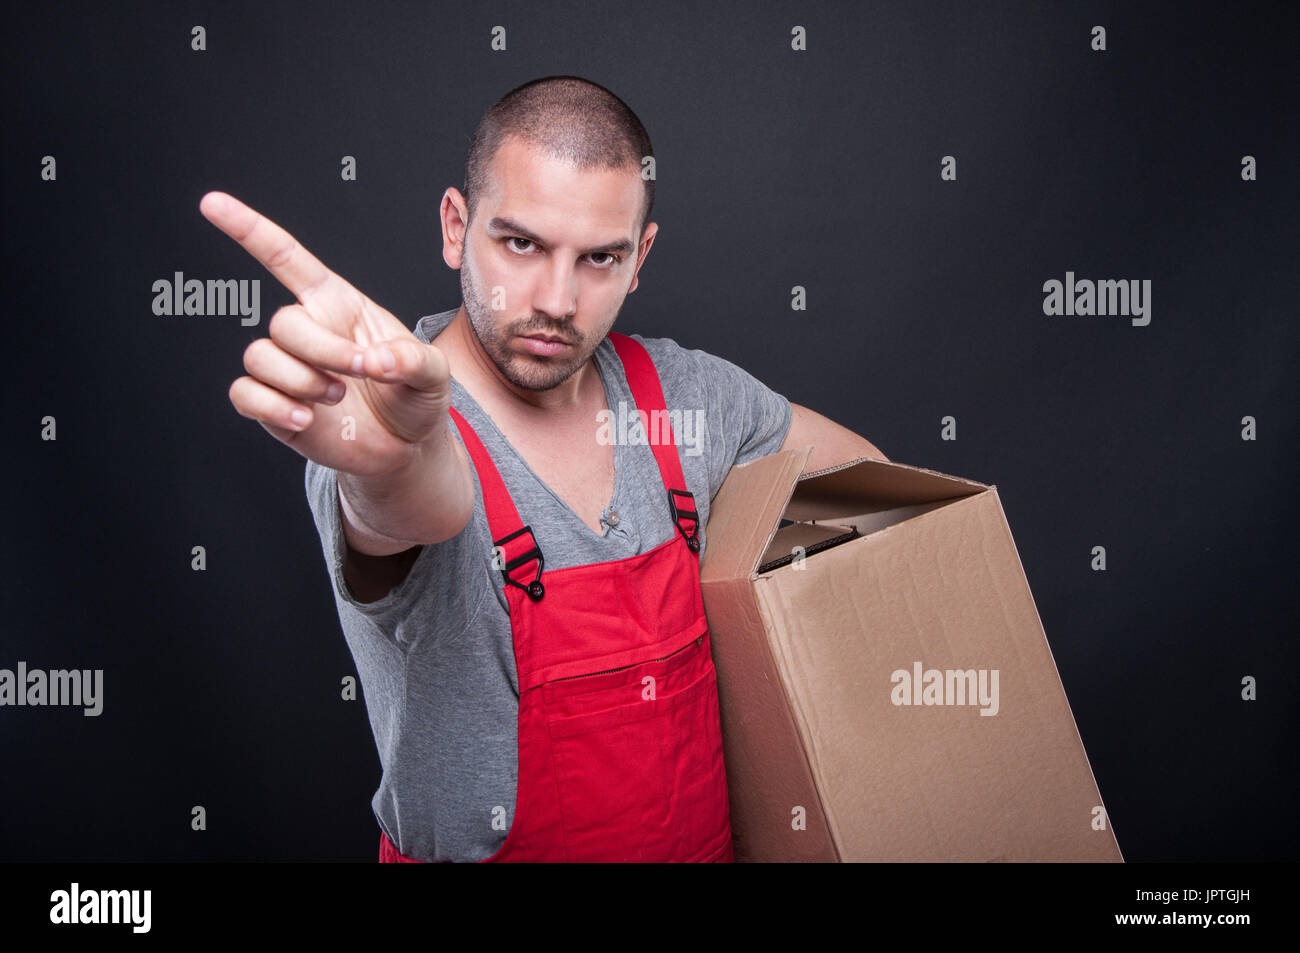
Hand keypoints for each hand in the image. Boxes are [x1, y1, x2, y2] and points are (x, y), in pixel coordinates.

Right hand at [200, 191, 451, 476]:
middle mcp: (306, 331)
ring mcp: (287, 369)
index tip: (212, 203)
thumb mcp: (433, 373)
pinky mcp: (273, 406)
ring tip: (338, 398)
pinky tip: (307, 419)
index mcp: (338, 305)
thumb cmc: (417, 397)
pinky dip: (273, 407)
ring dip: (302, 381)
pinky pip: (244, 394)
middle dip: (324, 352)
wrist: (408, 448)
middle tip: (359, 374)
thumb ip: (413, 360)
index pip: (286, 259)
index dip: (249, 230)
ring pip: (260, 356)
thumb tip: (377, 362)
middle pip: (283, 322)